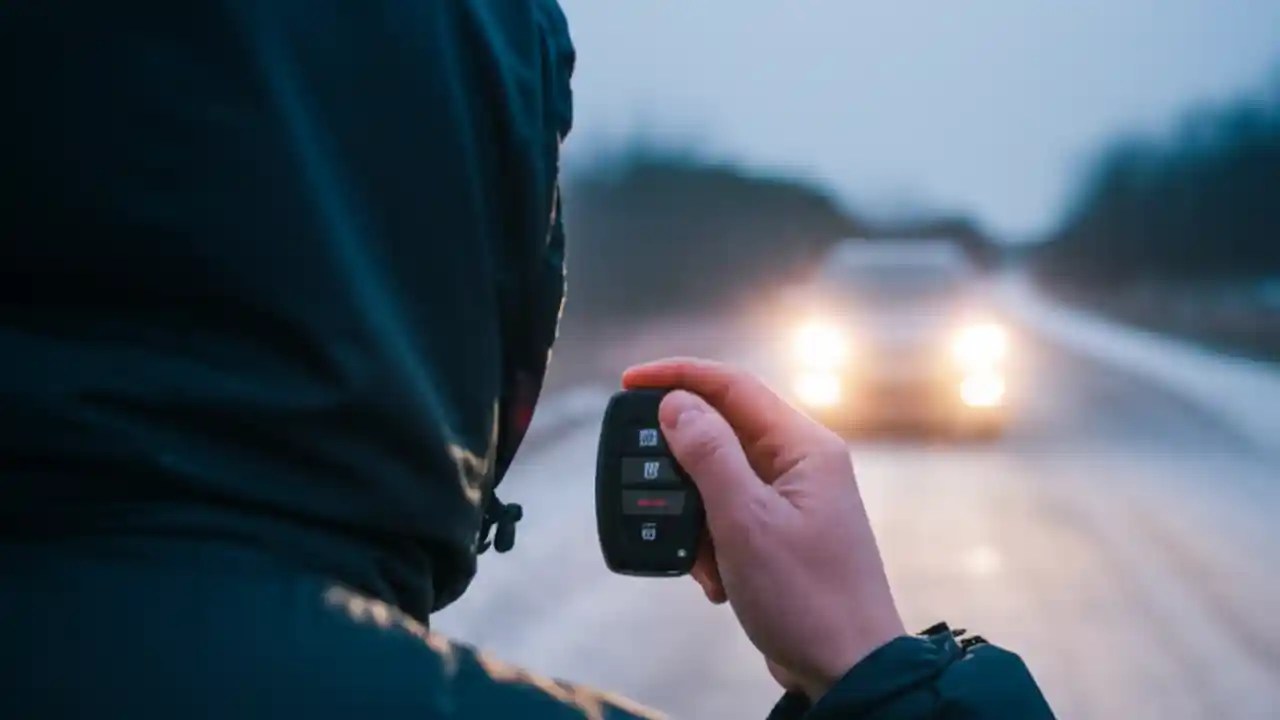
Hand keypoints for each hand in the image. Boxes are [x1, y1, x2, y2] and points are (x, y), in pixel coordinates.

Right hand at [623, 358, 905, 700]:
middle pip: (722, 432)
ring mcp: (791, 500)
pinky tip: (715, 578)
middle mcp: (800, 466)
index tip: (631, 382)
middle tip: (649, 485)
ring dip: (695, 517)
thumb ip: (708, 455)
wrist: (847, 670)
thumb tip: (677, 404)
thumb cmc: (810, 598)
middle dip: (682, 467)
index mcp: (804, 448)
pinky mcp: (779, 534)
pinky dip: (710, 544)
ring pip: (718, 481)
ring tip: (699, 554)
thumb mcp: (746, 521)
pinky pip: (727, 518)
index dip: (679, 376)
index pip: (733, 386)